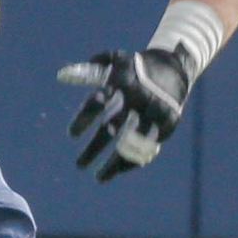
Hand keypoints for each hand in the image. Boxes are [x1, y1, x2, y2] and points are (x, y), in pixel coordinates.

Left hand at [57, 48, 189, 181]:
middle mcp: (137, 98)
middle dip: (94, 149)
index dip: (82, 120)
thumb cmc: (138, 67)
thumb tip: (62, 75)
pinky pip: (149, 146)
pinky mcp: (168, 122)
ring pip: (132, 143)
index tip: (71, 135)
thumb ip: (89, 70)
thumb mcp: (115, 60)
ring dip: (113, 163)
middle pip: (112, 129)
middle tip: (79, 166)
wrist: (176, 67)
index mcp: (121, 81)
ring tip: (99, 178)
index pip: (96, 104)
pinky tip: (121, 169)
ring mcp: (154, 111)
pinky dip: (135, 159)